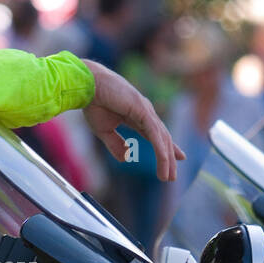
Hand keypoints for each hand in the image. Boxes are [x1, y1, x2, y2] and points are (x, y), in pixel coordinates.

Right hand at [81, 59, 183, 181]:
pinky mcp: (142, 110)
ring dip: (166, 158)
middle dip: (169, 157)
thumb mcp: (104, 131)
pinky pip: (154, 133)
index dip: (166, 148)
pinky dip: (160, 147)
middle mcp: (145, 112)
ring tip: (168, 176)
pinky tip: (164, 159)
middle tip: (172, 176)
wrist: (86, 86)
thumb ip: (115, 145)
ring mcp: (145, 110)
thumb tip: (126, 158)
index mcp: (137, 115)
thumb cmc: (93, 103)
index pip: (156, 135)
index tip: (177, 159)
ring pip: (161, 137)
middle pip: (162, 138)